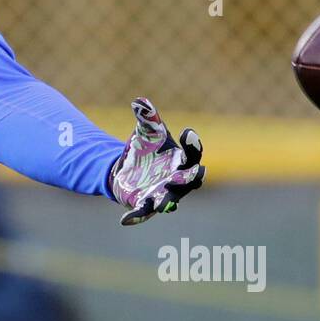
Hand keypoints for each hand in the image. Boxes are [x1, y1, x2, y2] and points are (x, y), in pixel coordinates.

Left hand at [108, 98, 205, 225]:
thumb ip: (147, 117)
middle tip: (195, 172)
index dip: (193, 144)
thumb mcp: (146, 132)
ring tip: (165, 204)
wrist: (128, 168)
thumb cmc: (146, 149)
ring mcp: (163, 194)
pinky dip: (136, 217)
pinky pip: (143, 213)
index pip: (194, 154)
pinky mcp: (145, 204)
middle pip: (189, 181)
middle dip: (191, 177)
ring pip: (170, 201)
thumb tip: (139, 100)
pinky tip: (124, 220)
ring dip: (168, 202)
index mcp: (182, 161)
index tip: (188, 132)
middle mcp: (177, 181)